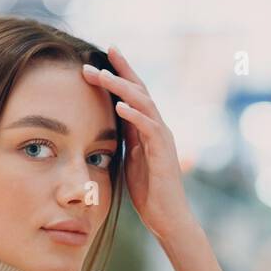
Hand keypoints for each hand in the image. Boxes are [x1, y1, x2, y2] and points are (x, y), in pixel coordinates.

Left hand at [82, 46, 193, 242]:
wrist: (168, 218)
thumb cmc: (150, 192)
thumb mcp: (130, 158)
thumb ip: (125, 137)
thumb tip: (112, 120)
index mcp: (148, 128)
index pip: (134, 94)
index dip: (121, 72)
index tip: (104, 54)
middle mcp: (159, 128)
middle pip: (140, 90)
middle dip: (121, 70)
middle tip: (102, 51)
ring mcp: (163, 140)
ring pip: (144, 104)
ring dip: (122, 88)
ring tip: (102, 76)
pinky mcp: (163, 155)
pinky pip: (150, 129)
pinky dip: (135, 116)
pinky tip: (120, 106)